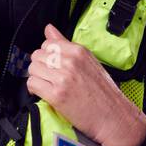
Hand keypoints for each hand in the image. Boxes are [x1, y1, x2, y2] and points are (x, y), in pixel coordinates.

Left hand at [26, 23, 145, 145]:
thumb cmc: (103, 92)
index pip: (47, 43)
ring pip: (32, 70)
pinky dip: (35, 90)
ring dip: (37, 79)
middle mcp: (70, 62)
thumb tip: (49, 28)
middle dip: (40, 67)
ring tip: (48, 86)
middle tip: (50, 78)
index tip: (52, 65)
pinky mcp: (57, 95)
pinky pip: (32, 85)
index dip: (46, 56)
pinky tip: (45, 94)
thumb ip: (65, 44)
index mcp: (78, 51)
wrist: (113, 116)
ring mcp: (63, 78)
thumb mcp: (88, 61)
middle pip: (37, 56)